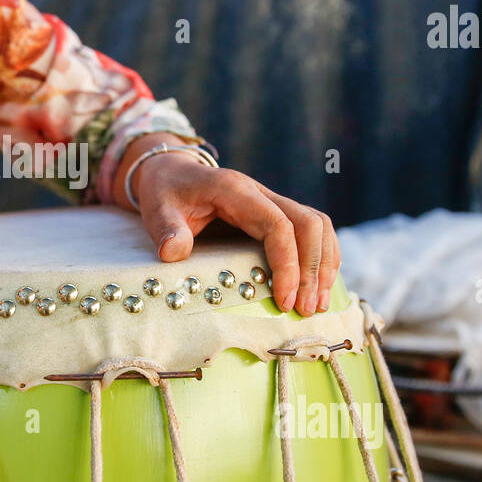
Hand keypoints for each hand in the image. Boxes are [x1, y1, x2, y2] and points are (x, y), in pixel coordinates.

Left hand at [119, 136, 339, 315]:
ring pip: (318, 225)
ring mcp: (272, 201)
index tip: (284, 300)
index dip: (287, 263)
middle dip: (313, 269)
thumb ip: (166, 228)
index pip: (277, 224)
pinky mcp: (276, 213)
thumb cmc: (165, 192)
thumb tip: (174, 252)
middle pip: (308, 223)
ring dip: (324, 264)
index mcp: (236, 190)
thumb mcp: (157, 208)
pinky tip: (318, 285)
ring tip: (318, 303)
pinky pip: (311, 230)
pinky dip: (320, 257)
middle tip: (307, 309)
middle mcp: (261, 193)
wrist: (171, 172)